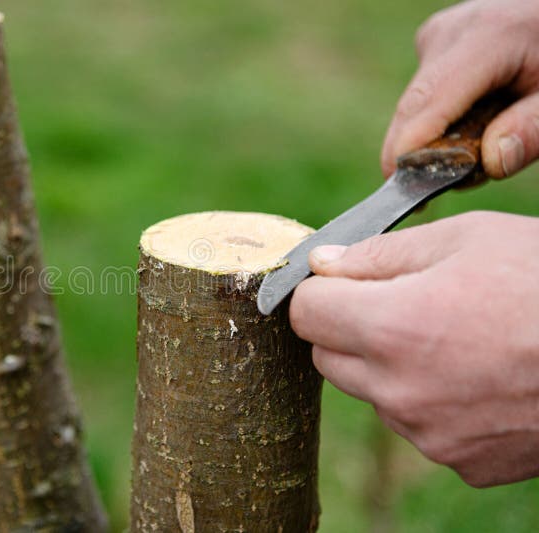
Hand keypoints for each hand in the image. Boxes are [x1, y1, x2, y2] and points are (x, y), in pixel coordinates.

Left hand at [289, 211, 538, 486]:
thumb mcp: (467, 239)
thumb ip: (379, 255)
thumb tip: (321, 264)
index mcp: (392, 328)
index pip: (304, 313)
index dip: (319, 291)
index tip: (340, 281)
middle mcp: (400, 392)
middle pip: (329, 357)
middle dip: (350, 328)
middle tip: (403, 304)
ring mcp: (431, 435)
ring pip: (373, 393)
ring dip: (391, 366)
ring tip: (457, 339)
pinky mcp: (463, 462)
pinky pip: (419, 425)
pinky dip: (432, 401)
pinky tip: (481, 376)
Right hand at [382, 0, 538, 177]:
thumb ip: (532, 130)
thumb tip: (491, 163)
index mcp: (486, 37)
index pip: (429, 101)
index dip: (409, 148)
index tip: (403, 189)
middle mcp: (448, 36)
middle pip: (412, 110)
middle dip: (420, 155)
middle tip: (444, 186)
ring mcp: (435, 40)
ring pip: (414, 109)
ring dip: (434, 141)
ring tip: (477, 147)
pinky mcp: (430, 48)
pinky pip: (421, 100)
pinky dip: (437, 125)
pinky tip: (471, 125)